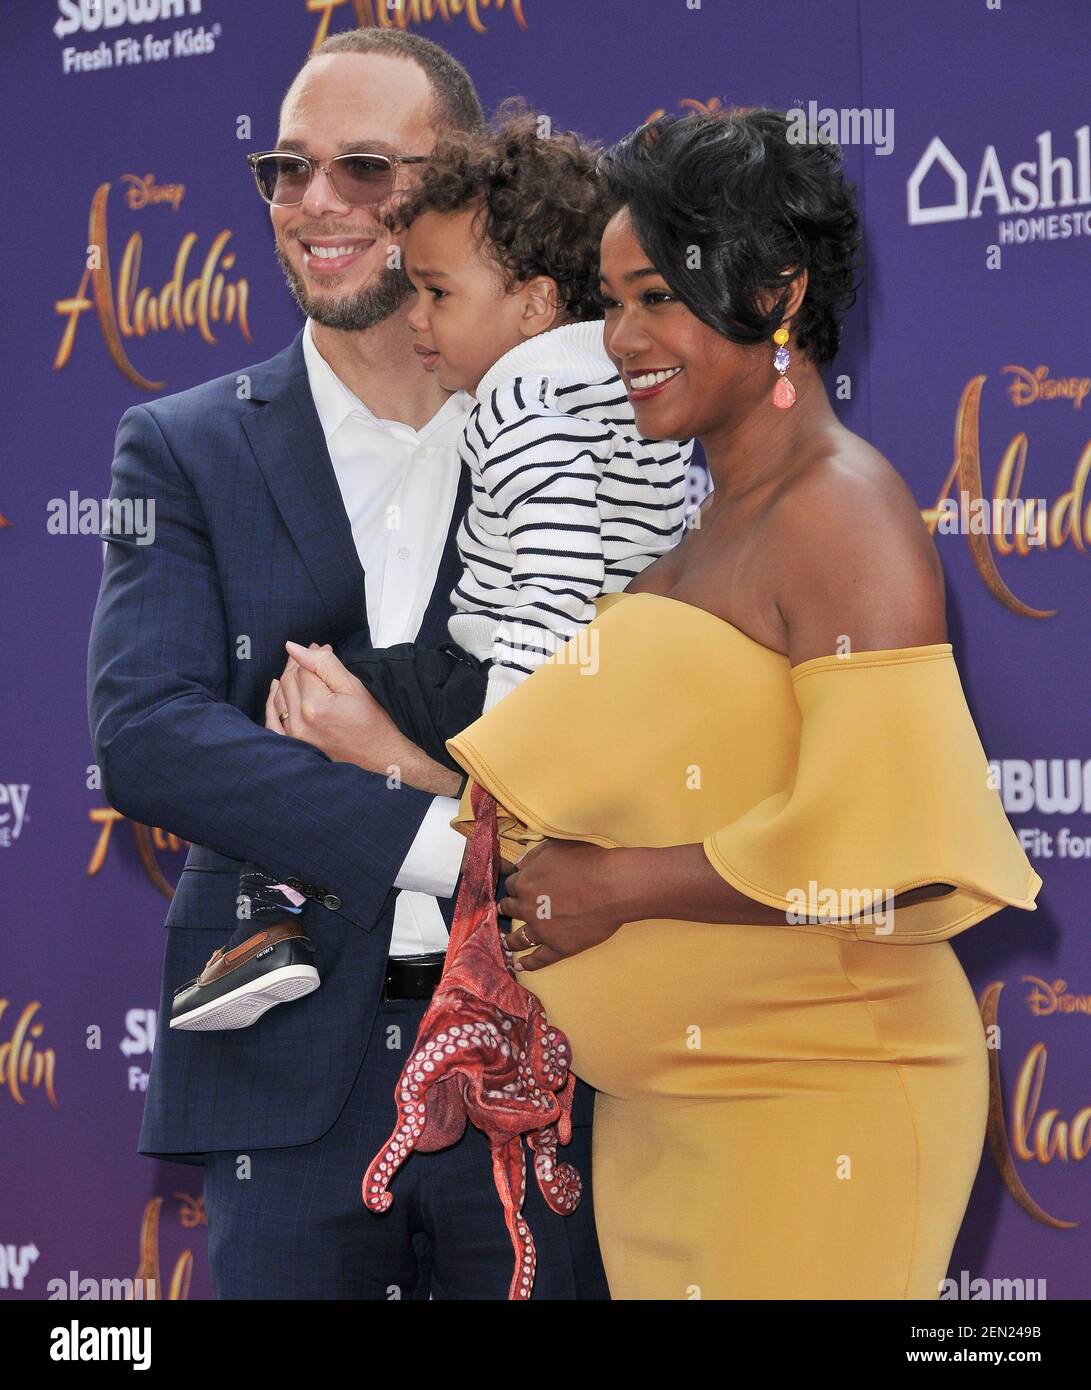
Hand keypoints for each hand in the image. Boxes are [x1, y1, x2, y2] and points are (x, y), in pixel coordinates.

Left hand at [265, 641, 408, 774]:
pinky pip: (272, 721)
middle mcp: (300, 722)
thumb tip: (294, 647)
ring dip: (286, 679)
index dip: (312, 656)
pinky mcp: (294, 745)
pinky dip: (272, 703)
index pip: (302, 669)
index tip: (323, 650)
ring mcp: (295, 736)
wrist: (379, 756)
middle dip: (298, 665)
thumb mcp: (352, 686)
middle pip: (288, 681)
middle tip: (313, 656)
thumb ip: (323, 664)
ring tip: (300, 670)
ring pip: (279, 696)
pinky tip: (276, 690)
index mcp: (316, 705)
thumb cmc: (371, 722)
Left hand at [498, 839, 628, 970]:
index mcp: (525, 882)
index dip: (514, 887)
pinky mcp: (558, 947)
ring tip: (506, 942)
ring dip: (510, 940)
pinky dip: (528, 963)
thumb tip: (518, 865)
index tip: (515, 890)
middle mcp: (528, 907)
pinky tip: (520, 965)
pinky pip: (539, 959)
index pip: (511, 886)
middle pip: (511, 910)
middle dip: (508, 909)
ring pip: (519, 938)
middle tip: (506, 912)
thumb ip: (533, 856)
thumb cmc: (588, 861)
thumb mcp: (555, 847)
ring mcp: (542, 930)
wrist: (612, 886)